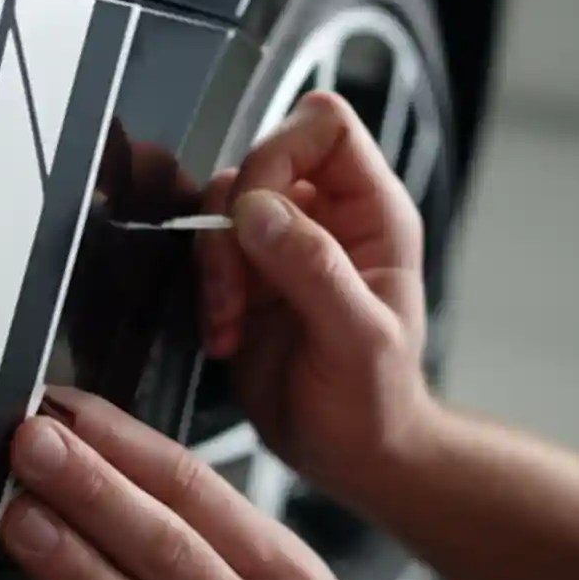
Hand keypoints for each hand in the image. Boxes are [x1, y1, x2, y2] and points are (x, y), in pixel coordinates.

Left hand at [1, 387, 376, 579]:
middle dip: (95, 489)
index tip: (65, 408)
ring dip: (80, 568)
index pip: (194, 488)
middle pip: (169, 546)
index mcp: (279, 570)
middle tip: (33, 445)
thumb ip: (210, 538)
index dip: (123, 443)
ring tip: (24, 520)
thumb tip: (110, 477)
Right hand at [199, 92, 438, 492]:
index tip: (259, 212)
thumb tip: (258, 212)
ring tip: (231, 320)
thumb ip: (315, 270)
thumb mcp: (359, 340)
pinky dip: (202, 292)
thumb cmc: (376, 404)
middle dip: (232, 224)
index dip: (280, 152)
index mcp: (371, 213)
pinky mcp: (246, 277)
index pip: (324, 126)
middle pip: (258, 162)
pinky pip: (203, 250)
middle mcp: (326, 217)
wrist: (349, 454)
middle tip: (240, 287)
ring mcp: (283, 245)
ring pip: (221, 205)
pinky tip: (225, 336)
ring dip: (212, 264)